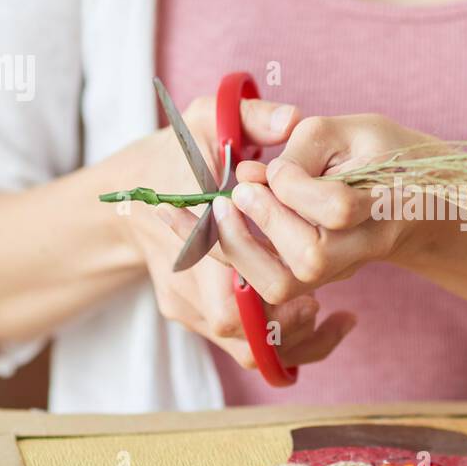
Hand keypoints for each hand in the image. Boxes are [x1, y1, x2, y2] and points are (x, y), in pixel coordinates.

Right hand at [121, 96, 356, 368]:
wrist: (139, 190)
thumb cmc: (181, 152)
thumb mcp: (209, 120)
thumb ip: (250, 118)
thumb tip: (290, 121)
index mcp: (188, 240)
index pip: (222, 296)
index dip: (267, 303)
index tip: (311, 297)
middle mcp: (183, 283)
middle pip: (234, 329)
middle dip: (284, 324)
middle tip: (319, 304)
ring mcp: (186, 305)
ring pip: (241, 347)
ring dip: (290, 339)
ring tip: (327, 316)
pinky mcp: (196, 315)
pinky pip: (242, 347)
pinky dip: (285, 343)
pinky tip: (324, 322)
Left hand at [208, 114, 438, 304]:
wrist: (405, 193)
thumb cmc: (373, 150)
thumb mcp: (341, 131)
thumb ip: (296, 149)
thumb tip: (246, 176)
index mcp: (383, 201)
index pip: (337, 209)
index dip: (295, 185)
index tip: (277, 165)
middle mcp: (364, 246)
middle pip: (311, 258)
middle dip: (266, 220)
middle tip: (240, 191)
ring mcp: (340, 269)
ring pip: (284, 286)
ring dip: (243, 248)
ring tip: (226, 211)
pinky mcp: (317, 279)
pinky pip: (271, 288)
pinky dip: (239, 259)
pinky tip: (226, 225)